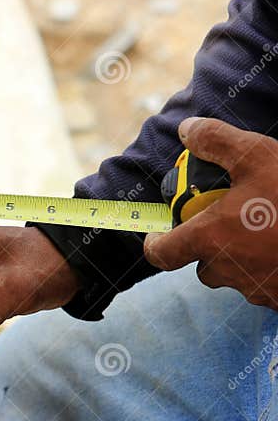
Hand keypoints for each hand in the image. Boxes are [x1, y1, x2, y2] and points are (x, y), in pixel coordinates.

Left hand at [145, 117, 277, 308]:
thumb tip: (187, 130)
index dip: (155, 243)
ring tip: (265, 227)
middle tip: (229, 220)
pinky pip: (265, 284)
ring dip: (241, 256)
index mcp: (209, 240)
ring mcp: (256, 290)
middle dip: (209, 245)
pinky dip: (269, 266)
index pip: (162, 255)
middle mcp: (227, 271)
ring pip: (235, 274)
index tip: (159, 232)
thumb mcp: (258, 155)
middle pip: (202, 264)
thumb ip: (217, 142)